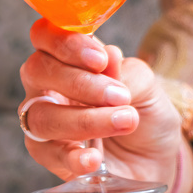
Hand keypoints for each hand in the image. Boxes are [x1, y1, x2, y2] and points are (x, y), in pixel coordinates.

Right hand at [18, 19, 192, 192]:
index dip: (65, 42)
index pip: (44, 35)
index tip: (100, 60)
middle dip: (79, 82)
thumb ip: (125, 72)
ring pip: (41, 116)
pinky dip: (73, 157)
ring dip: (84, 120)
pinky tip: (95, 158)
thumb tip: (109, 56)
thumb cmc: (144, 112)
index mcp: (67, 57)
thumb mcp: (147, 86)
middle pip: (36, 70)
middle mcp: (47, 85)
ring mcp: (44, 121)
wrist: (155, 158)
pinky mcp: (51, 157)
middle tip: (119, 97)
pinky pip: (49, 155)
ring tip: (124, 123)